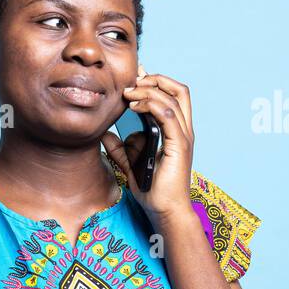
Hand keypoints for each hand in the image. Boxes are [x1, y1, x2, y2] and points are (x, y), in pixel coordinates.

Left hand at [100, 66, 195, 231]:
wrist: (165, 211)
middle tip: (131, 80)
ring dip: (149, 90)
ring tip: (128, 92)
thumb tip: (104, 134)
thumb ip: (119, 149)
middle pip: (179, 90)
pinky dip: (152, 105)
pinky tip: (134, 106)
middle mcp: (184, 130)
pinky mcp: (179, 145)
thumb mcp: (130, 165)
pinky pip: (169, 116)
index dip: (156, 81)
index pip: (173, 96)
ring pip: (174, 98)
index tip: (133, 77)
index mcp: (177, 131)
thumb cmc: (152, 190)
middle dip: (156, 79)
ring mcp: (184, 137)